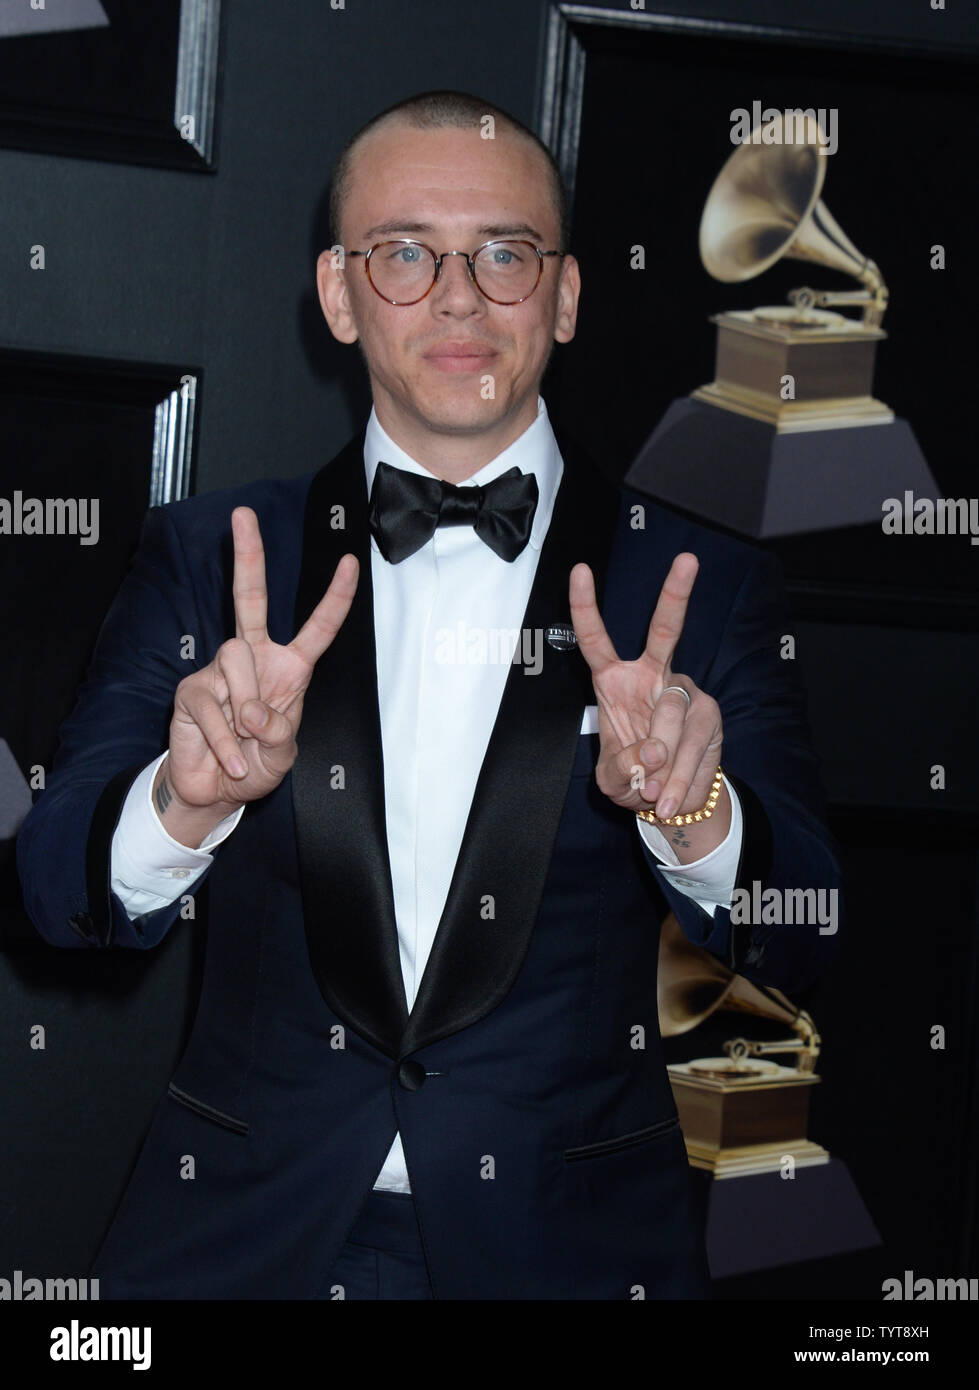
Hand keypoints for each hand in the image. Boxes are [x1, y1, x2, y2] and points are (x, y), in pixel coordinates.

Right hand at [160, 506, 357, 826]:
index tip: (350, 562)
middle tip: (243, 514)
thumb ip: (279, 731)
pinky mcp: (191, 692)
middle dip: (249, 555)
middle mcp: (253, 659)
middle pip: (250, 598)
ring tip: (247, 740)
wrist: (216, 792)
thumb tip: (252, 712)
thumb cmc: (257, 764)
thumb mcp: (283, 753)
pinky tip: (231, 761)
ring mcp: (218, 671)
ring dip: (247, 709)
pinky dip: (226, 743)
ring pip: (235, 661)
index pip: (317, 628)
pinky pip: (211, 707)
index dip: (335, 598)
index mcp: (288, 668)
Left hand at [569, 552, 723, 820]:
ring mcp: (685, 692)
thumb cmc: (633, 777)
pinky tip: (674, 796)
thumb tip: (653, 756)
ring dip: (665, 766)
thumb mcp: (612, 779)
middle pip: (665, 631)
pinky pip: (696, 742)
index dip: (586, 606)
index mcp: (613, 682)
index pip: (595, 639)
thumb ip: (623, 766)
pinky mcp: (710, 714)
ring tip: (656, 797)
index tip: (580, 569)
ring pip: (674, 714)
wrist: (673, 801)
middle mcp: (652, 676)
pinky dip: (683, 777)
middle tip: (687, 560)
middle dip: (675, 594)